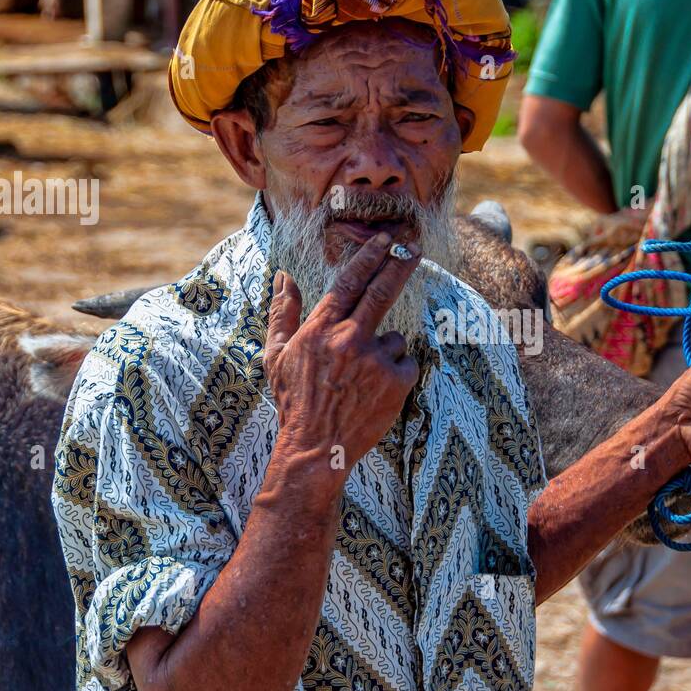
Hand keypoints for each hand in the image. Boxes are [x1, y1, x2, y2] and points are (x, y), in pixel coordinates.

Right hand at [263, 233, 421, 470]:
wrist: (315, 450)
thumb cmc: (294, 403)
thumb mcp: (276, 356)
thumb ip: (283, 313)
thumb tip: (284, 276)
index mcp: (320, 329)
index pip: (350, 282)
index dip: (370, 256)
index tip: (385, 239)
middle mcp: (348, 338)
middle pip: (382, 291)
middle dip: (400, 264)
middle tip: (414, 247)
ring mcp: (374, 359)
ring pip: (395, 339)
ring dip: (386, 353)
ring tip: (362, 382)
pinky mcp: (396, 381)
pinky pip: (406, 365)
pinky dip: (397, 376)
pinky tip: (376, 394)